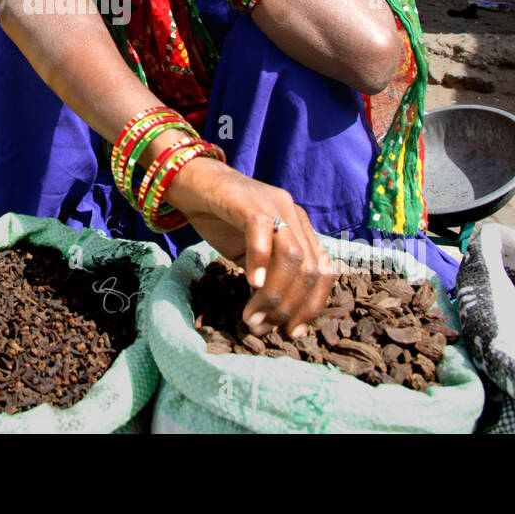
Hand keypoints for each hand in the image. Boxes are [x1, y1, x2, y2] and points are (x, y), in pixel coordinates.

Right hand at [172, 159, 334, 336]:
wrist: (192, 180)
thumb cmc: (221, 219)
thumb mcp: (251, 253)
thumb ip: (267, 277)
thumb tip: (269, 322)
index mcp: (301, 228)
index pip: (322, 272)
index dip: (311, 306)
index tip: (292, 333)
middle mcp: (294, 215)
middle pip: (310, 269)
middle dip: (289, 307)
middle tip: (263, 328)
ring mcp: (274, 205)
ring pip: (292, 256)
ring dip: (273, 294)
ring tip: (252, 315)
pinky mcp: (248, 201)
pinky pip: (262, 232)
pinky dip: (260, 261)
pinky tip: (249, 283)